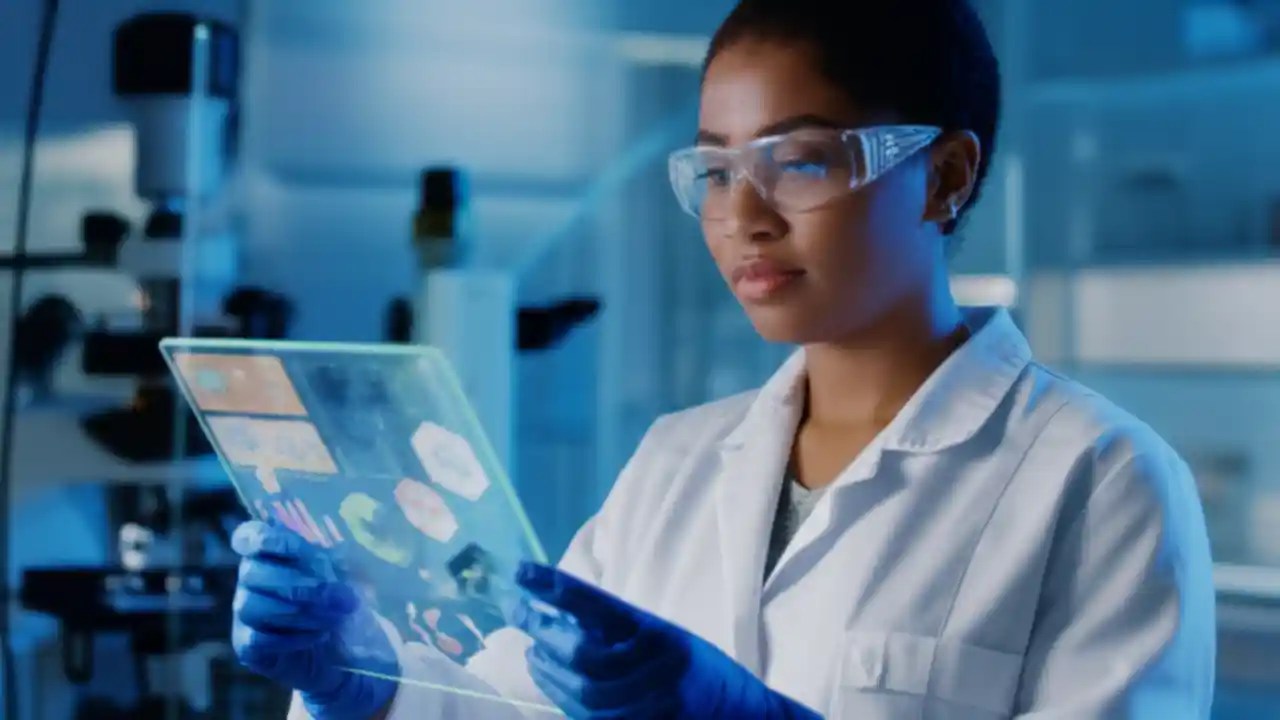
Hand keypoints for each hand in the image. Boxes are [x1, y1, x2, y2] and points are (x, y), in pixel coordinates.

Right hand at [232, 520, 399, 719]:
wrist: (341, 648)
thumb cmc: (340, 599)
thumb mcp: (346, 574)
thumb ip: (337, 559)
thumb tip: (341, 553)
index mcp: (270, 551)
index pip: (248, 536)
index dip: (264, 538)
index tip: (296, 548)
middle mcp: (251, 578)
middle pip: (252, 573)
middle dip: (298, 585)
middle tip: (336, 596)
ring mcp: (245, 612)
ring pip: (254, 606)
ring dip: (299, 612)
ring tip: (334, 618)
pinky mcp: (246, 645)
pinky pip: (259, 639)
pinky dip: (293, 637)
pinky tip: (319, 635)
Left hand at [514, 562, 820, 719]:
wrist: (743, 714)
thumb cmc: (697, 669)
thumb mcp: (665, 635)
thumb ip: (620, 628)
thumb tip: (560, 610)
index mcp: (660, 634)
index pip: (599, 605)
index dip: (556, 588)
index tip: (521, 572)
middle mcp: (656, 667)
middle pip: (583, 654)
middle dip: (543, 633)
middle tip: (517, 612)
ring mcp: (650, 704)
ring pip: (582, 691)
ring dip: (547, 670)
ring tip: (531, 650)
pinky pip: (590, 716)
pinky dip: (561, 695)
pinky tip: (548, 678)